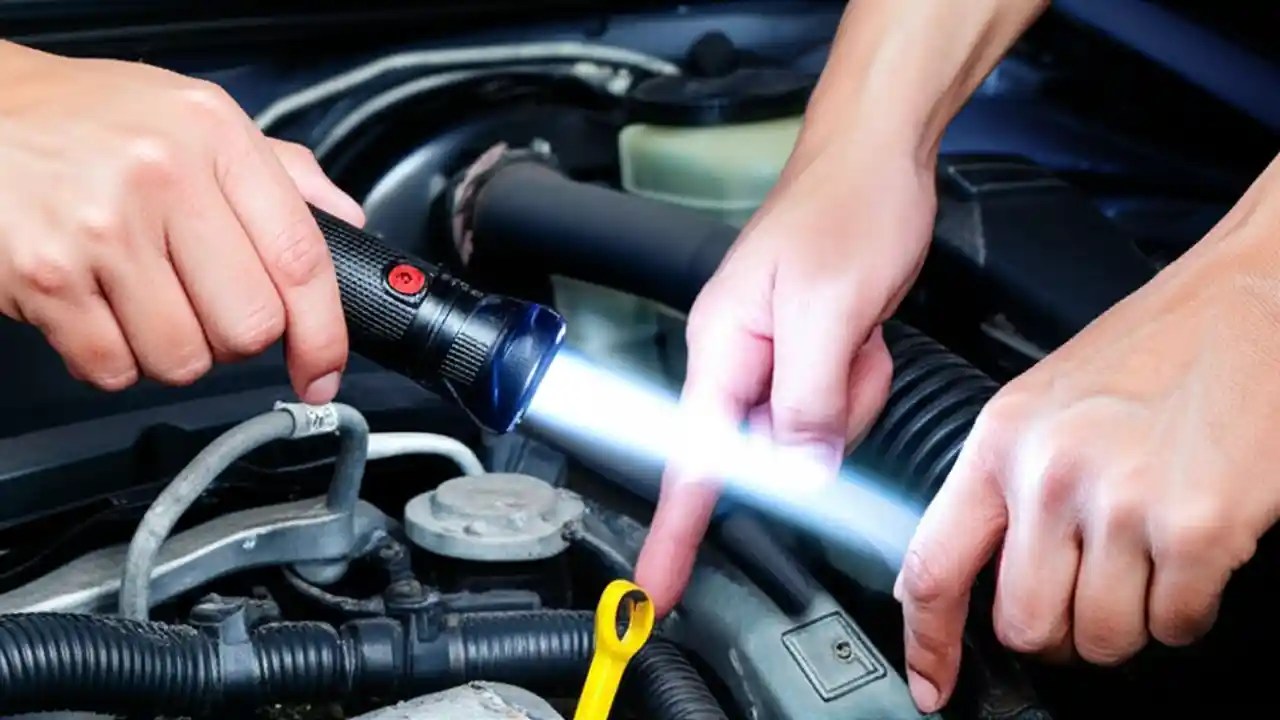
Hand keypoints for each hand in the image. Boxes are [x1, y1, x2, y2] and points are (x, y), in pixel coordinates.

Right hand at [0, 42, 363, 401]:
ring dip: (172, 351)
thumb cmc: (85, 117)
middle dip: (236, 340)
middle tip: (206, 309)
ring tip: (143, 300)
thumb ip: (280, 171)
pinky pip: (111, 369)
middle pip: (248, 326)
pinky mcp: (44, 278)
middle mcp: (163, 178)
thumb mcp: (195, 117)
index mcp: (214, 137)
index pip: (301, 258)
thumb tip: (344, 224)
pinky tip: (98, 310)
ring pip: (182, 359)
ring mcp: (100, 230)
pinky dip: (111, 359)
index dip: (324, 335)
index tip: (322, 370)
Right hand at [634, 134, 936, 616]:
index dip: (673, 533)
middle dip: (822, 418)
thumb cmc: (843, 206)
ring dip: (851, 391)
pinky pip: (839, 406)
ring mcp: (777, 358)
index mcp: (721, 346)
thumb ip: (807, 399)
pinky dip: (862, 377)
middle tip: (848, 347)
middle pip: (772, 451)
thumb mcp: (829, 307)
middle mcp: (740, 358)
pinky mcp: (810, 355)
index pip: (689, 462)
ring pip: (815, 434)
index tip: (656, 590)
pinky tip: (865, 329)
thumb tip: (797, 472)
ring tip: (857, 327)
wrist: (879, 159)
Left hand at [895, 169, 1279, 711]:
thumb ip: (1002, 487)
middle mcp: (1051, 473)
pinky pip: (1176, 624)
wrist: (1248, 301)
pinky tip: (1190, 558)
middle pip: (1023, 625)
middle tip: (1082, 601)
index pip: (933, 566)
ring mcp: (1124, 503)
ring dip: (1125, 622)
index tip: (930, 682)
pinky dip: (1185, 610)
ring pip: (1101, 638)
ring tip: (1144, 564)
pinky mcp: (1199, 528)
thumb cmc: (1150, 351)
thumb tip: (974, 574)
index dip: (927, 642)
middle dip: (1054, 632)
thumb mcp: (1041, 405)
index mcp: (1000, 442)